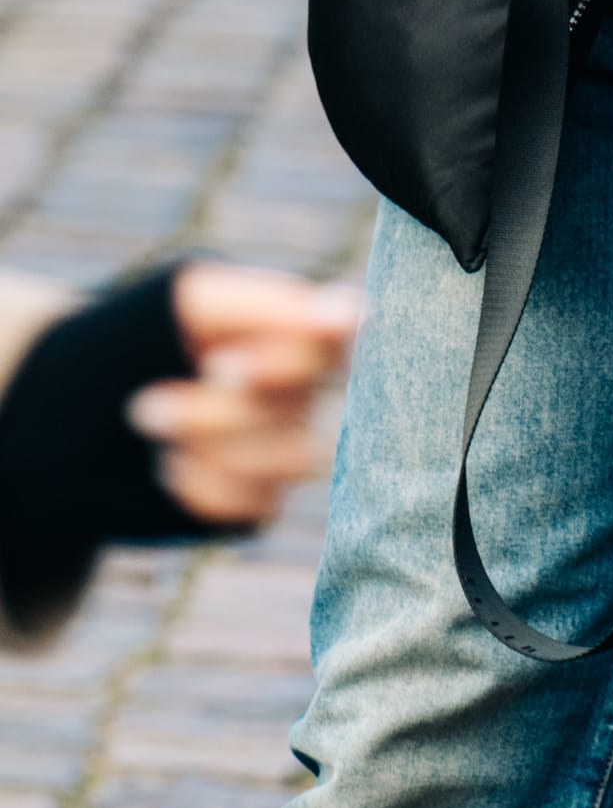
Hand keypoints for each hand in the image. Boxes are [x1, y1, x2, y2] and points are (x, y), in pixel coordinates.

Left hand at [126, 266, 361, 528]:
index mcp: (292, 321)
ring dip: (211, 447)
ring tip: (152, 431)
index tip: (217, 364)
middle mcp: (301, 383)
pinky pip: (259, 505)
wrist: (61, 420)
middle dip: (214, 410)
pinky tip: (166, 468)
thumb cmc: (128, 340)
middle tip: (144, 406)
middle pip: (303, 402)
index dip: (286, 358)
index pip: (338, 334)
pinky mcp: (260, 498)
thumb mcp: (183, 303)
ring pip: (295, 458)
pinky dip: (202, 487)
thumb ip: (268, 301)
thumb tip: (356, 311)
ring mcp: (282, 443)